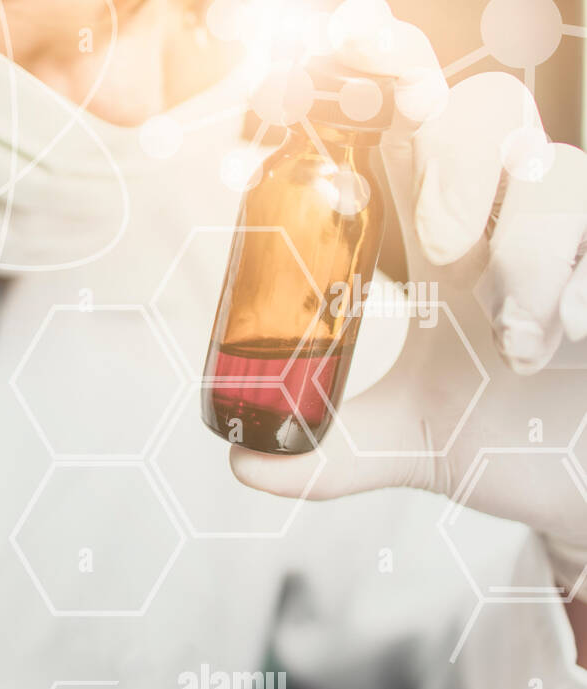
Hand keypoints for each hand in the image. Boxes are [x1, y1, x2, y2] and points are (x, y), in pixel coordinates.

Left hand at [229, 0, 586, 596]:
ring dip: (526, 251)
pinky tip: (574, 334)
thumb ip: (328, 451)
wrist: (586, 478)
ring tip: (519, 343)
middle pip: (484, 112)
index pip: (413, 134)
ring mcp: (577, 239)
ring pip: (557, 173)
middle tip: (444, 250)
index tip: (359, 121)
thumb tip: (246, 467)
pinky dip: (585, 283)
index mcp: (442, 241)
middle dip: (455, 166)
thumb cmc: (509, 434)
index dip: (389, 99)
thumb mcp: (405, 441)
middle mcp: (507, 221)